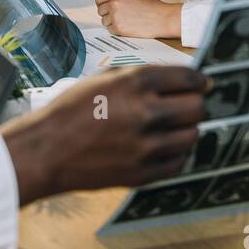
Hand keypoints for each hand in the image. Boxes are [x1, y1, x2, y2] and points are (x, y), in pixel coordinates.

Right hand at [0, 65, 207, 204]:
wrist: (47, 150)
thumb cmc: (73, 110)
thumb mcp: (106, 78)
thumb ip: (145, 76)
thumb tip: (183, 80)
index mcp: (136, 83)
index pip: (190, 79)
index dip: (199, 82)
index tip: (201, 85)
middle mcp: (145, 112)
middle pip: (197, 108)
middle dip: (194, 105)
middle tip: (185, 107)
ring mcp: (146, 146)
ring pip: (192, 135)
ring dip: (185, 130)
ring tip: (169, 127)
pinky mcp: (143, 173)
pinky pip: (178, 162)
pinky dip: (174, 154)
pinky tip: (160, 146)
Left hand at [94, 0, 181, 39]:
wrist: (163, 18)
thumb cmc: (152, 7)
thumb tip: (108, 2)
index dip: (102, 4)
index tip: (105, 7)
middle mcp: (114, 3)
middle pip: (100, 11)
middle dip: (108, 14)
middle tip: (119, 16)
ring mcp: (115, 16)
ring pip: (104, 21)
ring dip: (112, 23)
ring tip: (126, 21)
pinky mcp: (118, 28)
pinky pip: (110, 30)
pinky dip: (117, 30)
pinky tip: (128, 27)